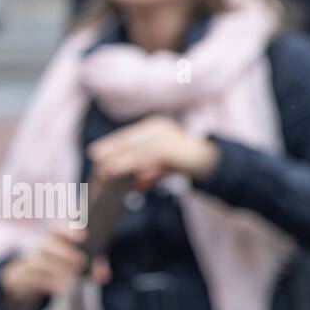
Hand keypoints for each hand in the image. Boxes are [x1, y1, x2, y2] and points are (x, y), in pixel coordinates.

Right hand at [0, 227, 110, 309]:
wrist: (27, 279)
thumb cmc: (60, 265)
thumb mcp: (79, 264)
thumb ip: (94, 267)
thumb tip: (104, 276)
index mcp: (56, 235)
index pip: (61, 228)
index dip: (71, 230)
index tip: (84, 236)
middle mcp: (40, 245)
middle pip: (49, 242)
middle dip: (65, 251)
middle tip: (81, 261)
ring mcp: (29, 260)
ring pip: (39, 260)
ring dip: (57, 268)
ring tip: (74, 275)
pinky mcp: (22, 277)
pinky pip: (33, 278)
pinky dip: (50, 282)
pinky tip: (64, 287)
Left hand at [88, 115, 219, 189]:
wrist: (214, 160)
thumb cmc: (185, 162)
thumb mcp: (162, 166)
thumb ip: (147, 171)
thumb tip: (134, 182)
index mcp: (154, 127)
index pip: (127, 135)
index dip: (111, 144)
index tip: (95, 153)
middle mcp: (159, 127)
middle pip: (129, 140)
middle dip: (112, 153)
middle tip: (98, 165)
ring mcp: (167, 135)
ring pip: (138, 149)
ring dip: (122, 162)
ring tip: (107, 173)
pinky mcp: (173, 147)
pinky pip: (151, 157)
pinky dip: (138, 166)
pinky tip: (128, 173)